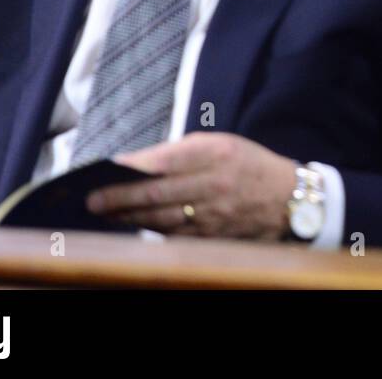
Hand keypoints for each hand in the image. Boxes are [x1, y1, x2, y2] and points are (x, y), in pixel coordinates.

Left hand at [85, 133, 300, 239]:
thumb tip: (139, 163)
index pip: (166, 160)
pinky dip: (150, 231)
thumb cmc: (249, 165)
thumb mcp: (222, 145)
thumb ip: (183, 152)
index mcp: (216, 153)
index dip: (134, 167)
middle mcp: (215, 183)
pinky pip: (175, 235)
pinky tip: (132, 227)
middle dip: (121, 197)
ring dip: (129, 217)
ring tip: (104, 214)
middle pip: (158, 192)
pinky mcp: (214, 236)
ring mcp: (214, 213)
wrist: (289, 199)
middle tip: (92, 200)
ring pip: (162, 217)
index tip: (108, 169)